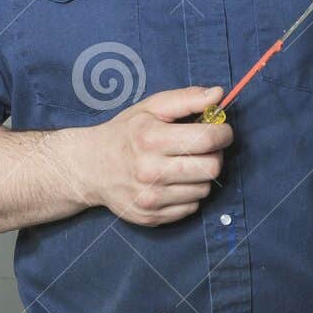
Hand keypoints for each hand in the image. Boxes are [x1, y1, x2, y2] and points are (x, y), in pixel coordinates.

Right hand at [78, 85, 232, 225]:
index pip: (207, 139)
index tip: (221, 130)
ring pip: (204, 189)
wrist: (90, 168)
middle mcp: (150, 171)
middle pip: (211, 168)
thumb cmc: (125, 133)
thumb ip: (187, 98)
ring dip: (201, 175)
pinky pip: (191, 207)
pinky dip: (189, 193)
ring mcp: (151, 198)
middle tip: (205, 148)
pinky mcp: (152, 217)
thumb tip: (218, 95)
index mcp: (151, 138)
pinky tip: (174, 182)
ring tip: (184, 164)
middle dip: (215, 155)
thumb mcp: (151, 107)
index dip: (223, 133)